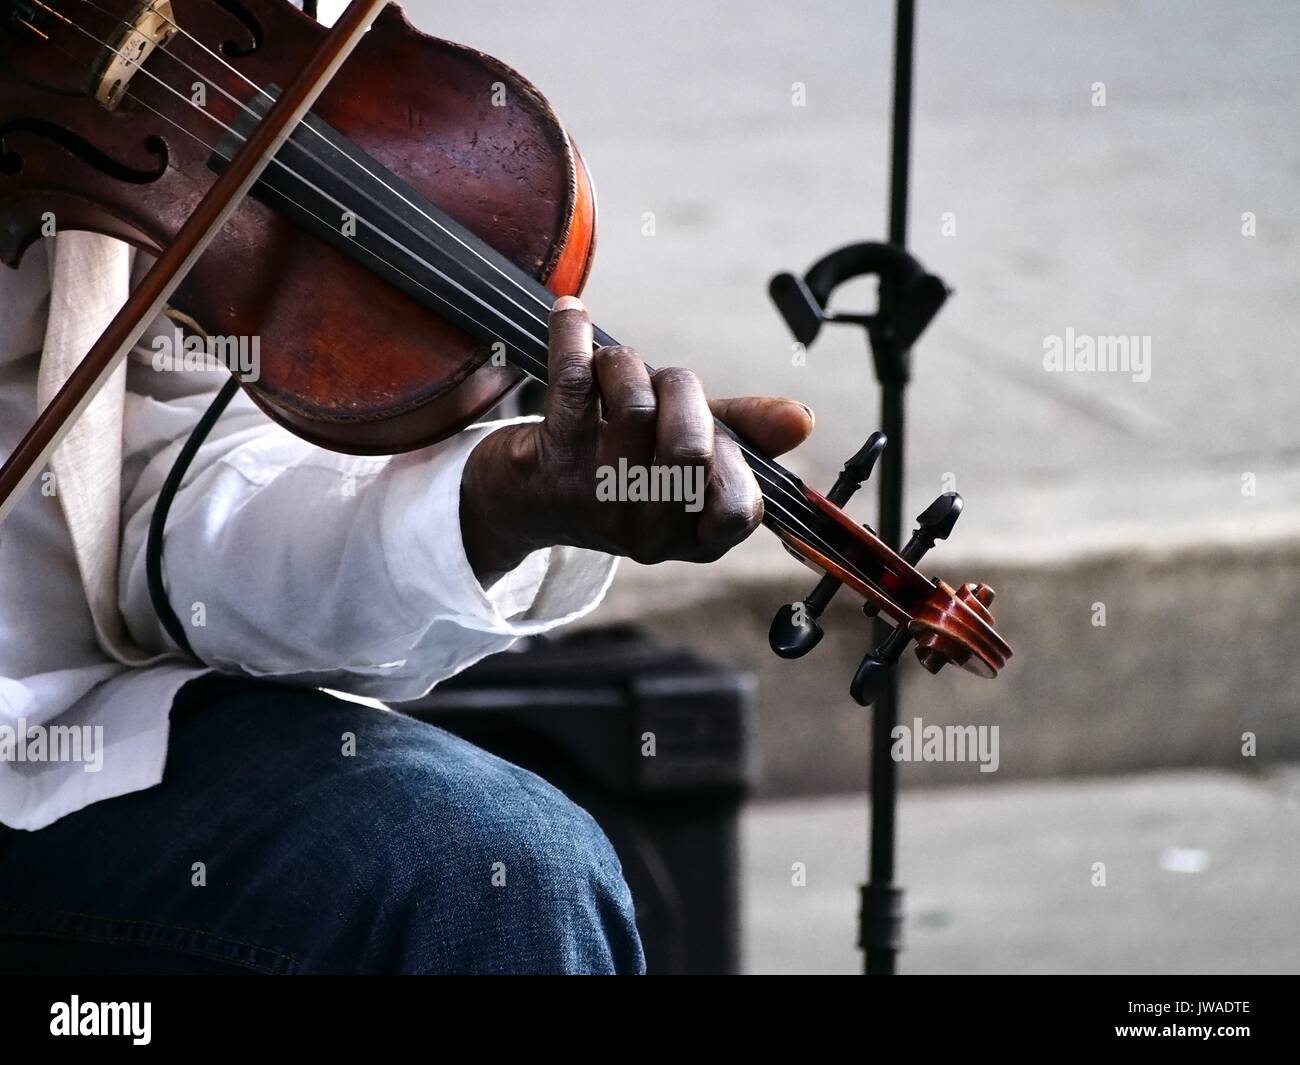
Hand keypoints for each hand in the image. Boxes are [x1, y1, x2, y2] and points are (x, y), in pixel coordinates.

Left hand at [461, 296, 813, 578]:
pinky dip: (573, 336)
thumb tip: (802, 419)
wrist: (523, 498)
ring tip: (616, 362)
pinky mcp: (549, 461)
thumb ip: (748, 434)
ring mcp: (595, 500)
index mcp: (690, 538)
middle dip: (685, 392)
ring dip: (629, 363)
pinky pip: (573, 382)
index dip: (734, 457)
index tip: (712, 430)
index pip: (739, 510)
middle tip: (666, 381)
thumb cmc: (621, 464)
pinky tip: (570, 315)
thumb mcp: (690, 454)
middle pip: (690, 448)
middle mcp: (644, 531)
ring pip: (635, 408)